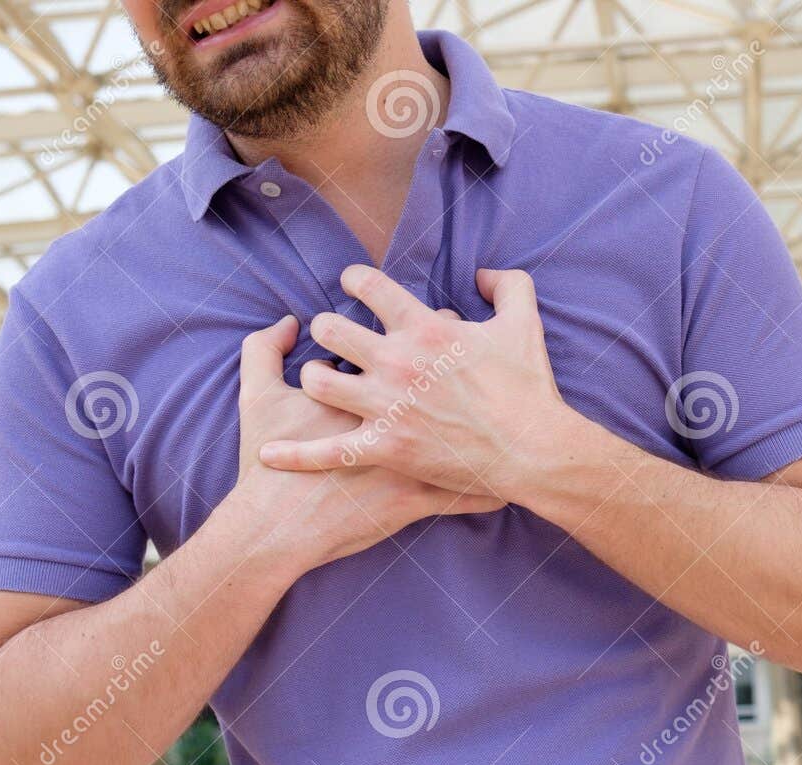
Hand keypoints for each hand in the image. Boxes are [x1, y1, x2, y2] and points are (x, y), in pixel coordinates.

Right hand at [232, 316, 502, 572]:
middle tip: (473, 363)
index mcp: (373, 376)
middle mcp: (404, 409)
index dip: (431, 326)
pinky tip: (506, 491)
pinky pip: (468, 495)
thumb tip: (284, 323)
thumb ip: (263, 349)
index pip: (420, 330)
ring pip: (474, 432)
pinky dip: (488, 492)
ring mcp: (417, 457)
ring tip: (504, 421)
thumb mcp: (257, 396)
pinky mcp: (418, 497)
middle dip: (472, 361)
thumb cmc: (268, 462)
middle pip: (459, 368)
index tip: (436, 330)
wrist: (280, 525)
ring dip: (491, 425)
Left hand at [257, 266, 580, 498]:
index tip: (350, 282)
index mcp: (425, 328)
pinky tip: (269, 452)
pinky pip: (328, 451)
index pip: (369, 286)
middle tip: (333, 334)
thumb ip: (507, 285)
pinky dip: (296, 454)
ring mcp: (387, 407)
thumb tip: (482, 274)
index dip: (354, 279)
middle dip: (327, 326)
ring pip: (319, 380)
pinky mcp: (385, 448)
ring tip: (319, 378)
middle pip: (331, 328)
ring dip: (314, 376)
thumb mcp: (525, 323)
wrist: (532, 450)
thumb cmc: (529, 388)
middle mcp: (397, 361)